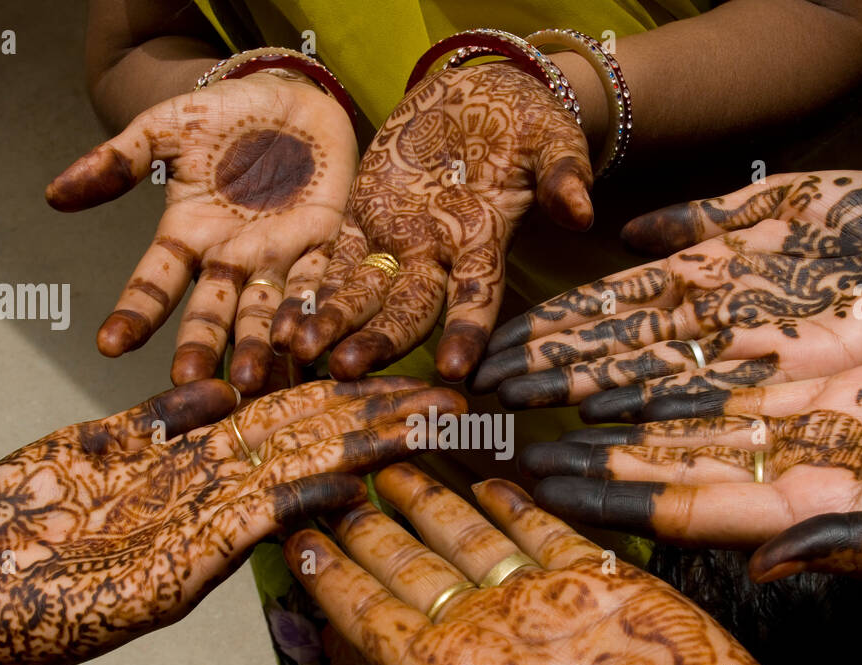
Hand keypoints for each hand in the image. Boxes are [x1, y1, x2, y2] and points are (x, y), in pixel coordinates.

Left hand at [0, 377, 464, 664]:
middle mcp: (209, 489)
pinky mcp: (181, 568)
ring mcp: (200, 526)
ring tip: (429, 423)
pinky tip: (357, 475)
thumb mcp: (87, 450)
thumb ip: (155, 421)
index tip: (400, 370)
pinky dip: (306, 498)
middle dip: (380, 417)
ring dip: (365, 449)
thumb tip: (219, 391)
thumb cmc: (15, 525)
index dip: (344, 390)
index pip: (285, 410)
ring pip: (299, 473)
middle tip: (451, 396)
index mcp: (190, 456)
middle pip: (310, 437)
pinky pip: (256, 522)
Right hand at [46, 72, 357, 392]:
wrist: (291, 98)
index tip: (109, 345)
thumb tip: (53, 194)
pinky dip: (313, 311)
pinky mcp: (325, 244)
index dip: (134, 313)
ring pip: (264, 310)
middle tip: (186, 383)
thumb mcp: (165, 130)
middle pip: (212, 312)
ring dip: (258, 346)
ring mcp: (278, 257)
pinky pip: (318, 282)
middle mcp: (231, 259)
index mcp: (187, 236)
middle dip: (200, 348)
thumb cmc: (224, 116)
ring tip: (252, 381)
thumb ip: (117, 160)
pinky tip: (307, 341)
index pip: (154, 283)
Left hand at [270, 63, 593, 381]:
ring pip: (362, 296)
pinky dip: (308, 295)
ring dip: (334, 326)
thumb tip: (581, 210)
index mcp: (484, 242)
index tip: (455, 368)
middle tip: (349, 371)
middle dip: (380, 341)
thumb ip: (564, 173)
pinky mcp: (360, 221)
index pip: (476, 296)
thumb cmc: (525, 121)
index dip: (466, 331)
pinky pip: (329, 265)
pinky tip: (280, 325)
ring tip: (302, 354)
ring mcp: (394, 243)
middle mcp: (436, 256)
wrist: (478, 95)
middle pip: (408, 310)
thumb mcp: (553, 137)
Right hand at [474, 171, 861, 419]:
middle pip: (607, 356)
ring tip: (509, 427)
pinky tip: (586, 443)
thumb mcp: (774, 199)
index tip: (493, 351)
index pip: (604, 311)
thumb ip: (700, 217)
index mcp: (700, 280)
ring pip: (636, 386)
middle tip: (476, 401)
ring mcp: (736, 360)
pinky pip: (694, 408)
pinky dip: (638, 428)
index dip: (548, 333)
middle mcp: (706, 330)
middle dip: (543, 378)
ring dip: (571, 409)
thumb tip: (629, 232)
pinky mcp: (774, 384)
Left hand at [520, 360, 861, 590]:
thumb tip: (767, 564)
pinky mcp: (818, 384)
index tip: (536, 483)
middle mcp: (784, 475)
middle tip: (500, 438)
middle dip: (579, 451)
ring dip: (605, 402)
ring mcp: (797, 429)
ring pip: (679, 410)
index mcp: (807, 519)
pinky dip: (668, 358)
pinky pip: (726, 368)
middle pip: (659, 459)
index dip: (607, 494)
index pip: (683, 507)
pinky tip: (613, 350)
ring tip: (532, 389)